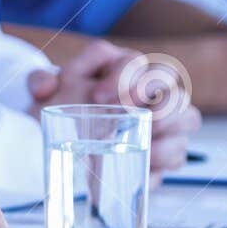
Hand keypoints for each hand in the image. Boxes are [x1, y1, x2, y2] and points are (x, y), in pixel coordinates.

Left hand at [30, 40, 202, 185]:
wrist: (66, 137)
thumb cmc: (63, 106)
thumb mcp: (46, 93)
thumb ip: (39, 82)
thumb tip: (43, 87)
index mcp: (119, 67)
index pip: (130, 60)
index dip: (121, 74)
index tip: (98, 96)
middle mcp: (148, 88)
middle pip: (168, 80)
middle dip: (154, 93)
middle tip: (128, 112)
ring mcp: (164, 119)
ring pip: (187, 114)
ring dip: (170, 125)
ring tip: (145, 140)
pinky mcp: (166, 149)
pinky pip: (180, 151)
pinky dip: (166, 159)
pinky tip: (147, 167)